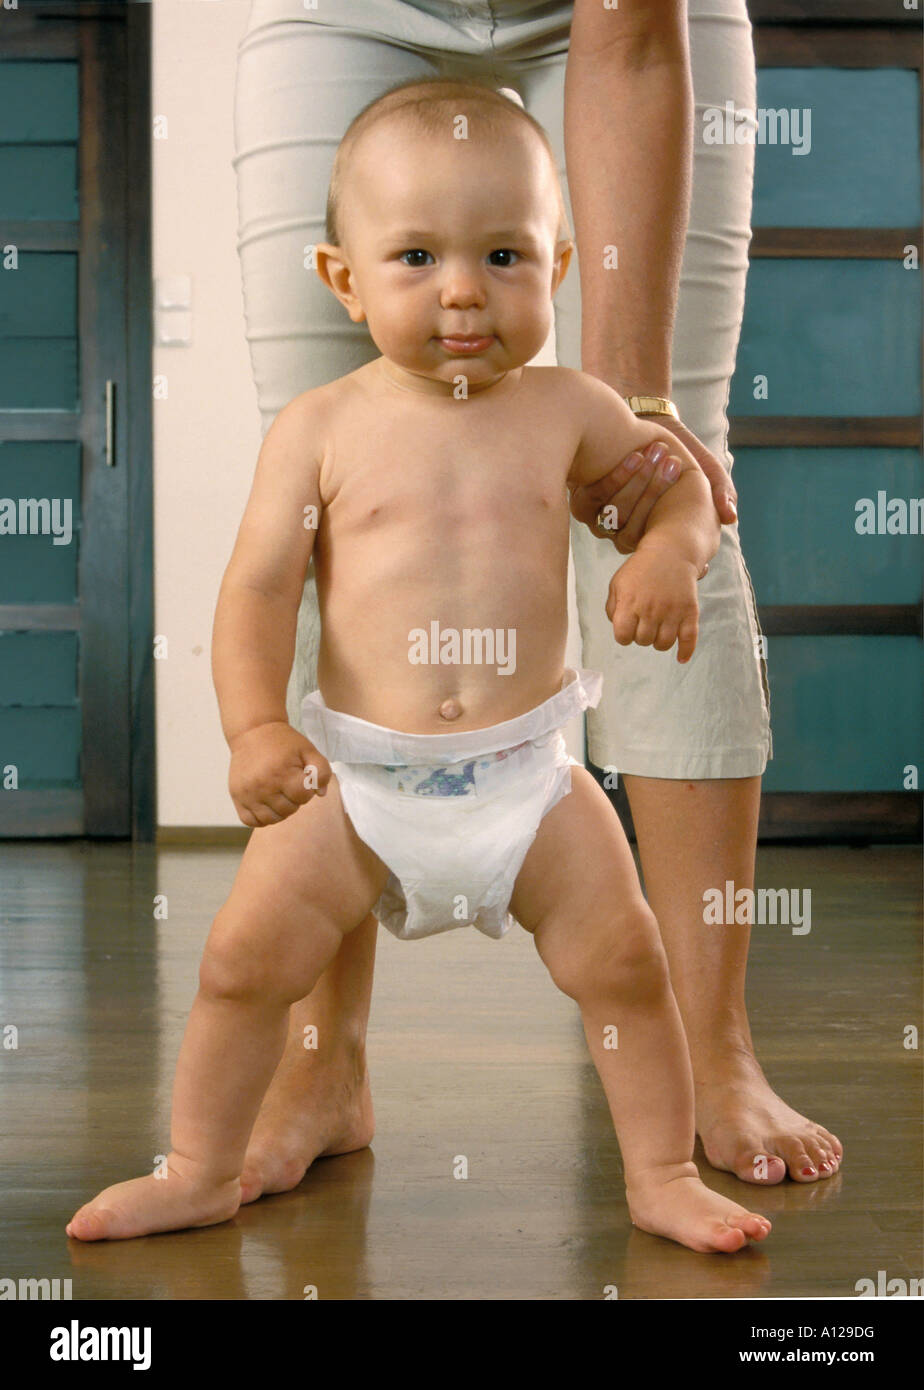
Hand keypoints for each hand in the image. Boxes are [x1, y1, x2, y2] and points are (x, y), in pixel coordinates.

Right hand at [228, 720, 331, 827]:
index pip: (303, 797)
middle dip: (295, 800)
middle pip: (289, 810)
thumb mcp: (308, 750)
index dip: (307, 790)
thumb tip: (321, 793)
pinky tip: (266, 804)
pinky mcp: (237, 796)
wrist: (252, 732)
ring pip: (271, 819)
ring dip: (280, 811)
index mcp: (282, 772)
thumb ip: (321, 771)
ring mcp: (248, 793)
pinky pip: (250, 820)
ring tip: (280, 795)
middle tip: (290, 785)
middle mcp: (263, 785)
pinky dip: (261, 817)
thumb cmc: (283, 742)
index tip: (302, 779)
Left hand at [570, 418, 737, 553]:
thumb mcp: (703, 469)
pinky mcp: (585, 505)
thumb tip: (731, 518)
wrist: (642, 429)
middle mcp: (629, 537)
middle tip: (673, 463)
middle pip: (634, 533)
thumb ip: (719, 490)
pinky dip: (615, 477)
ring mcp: (605, 524)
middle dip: (655, 494)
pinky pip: (592, 500)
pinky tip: (634, 455)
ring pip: (613, 518)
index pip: (662, 558)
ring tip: (654, 454)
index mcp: (657, 536)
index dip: (674, 542)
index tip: (691, 507)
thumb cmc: (677, 452)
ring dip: (635, 485)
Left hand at [605, 545, 699, 663]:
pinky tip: (681, 658)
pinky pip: (689, 639)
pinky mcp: (689, 611)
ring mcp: (672, 611)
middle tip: (645, 622)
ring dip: (658, 641)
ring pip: (663, 644)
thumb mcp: (617, 583)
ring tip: (658, 629)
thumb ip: (612, 608)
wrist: (670, 552)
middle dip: (641, 636)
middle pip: (643, 641)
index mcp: (630, 603)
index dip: (623, 635)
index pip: (622, 637)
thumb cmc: (641, 569)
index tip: (627, 628)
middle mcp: (651, 610)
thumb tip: (618, 628)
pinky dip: (686, 651)